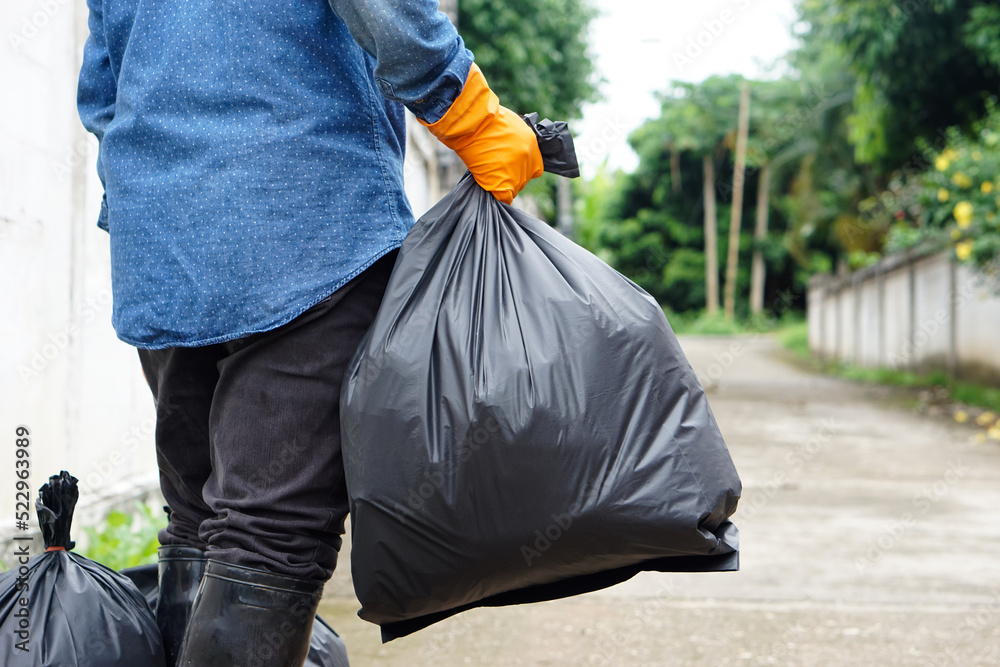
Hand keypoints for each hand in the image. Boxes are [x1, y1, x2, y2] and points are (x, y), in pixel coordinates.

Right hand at [420, 64, 542, 203]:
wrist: (475, 123)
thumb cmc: (487, 120)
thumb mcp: (511, 126)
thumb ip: (516, 141)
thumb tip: (511, 149)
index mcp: (533, 147)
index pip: (535, 168)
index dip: (522, 168)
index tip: (511, 165)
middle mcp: (528, 162)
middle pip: (524, 179)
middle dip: (512, 175)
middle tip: (495, 167)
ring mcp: (517, 175)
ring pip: (514, 188)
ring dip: (503, 184)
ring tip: (488, 172)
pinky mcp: (504, 184)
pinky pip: (505, 198)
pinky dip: (498, 196)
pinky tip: (490, 187)